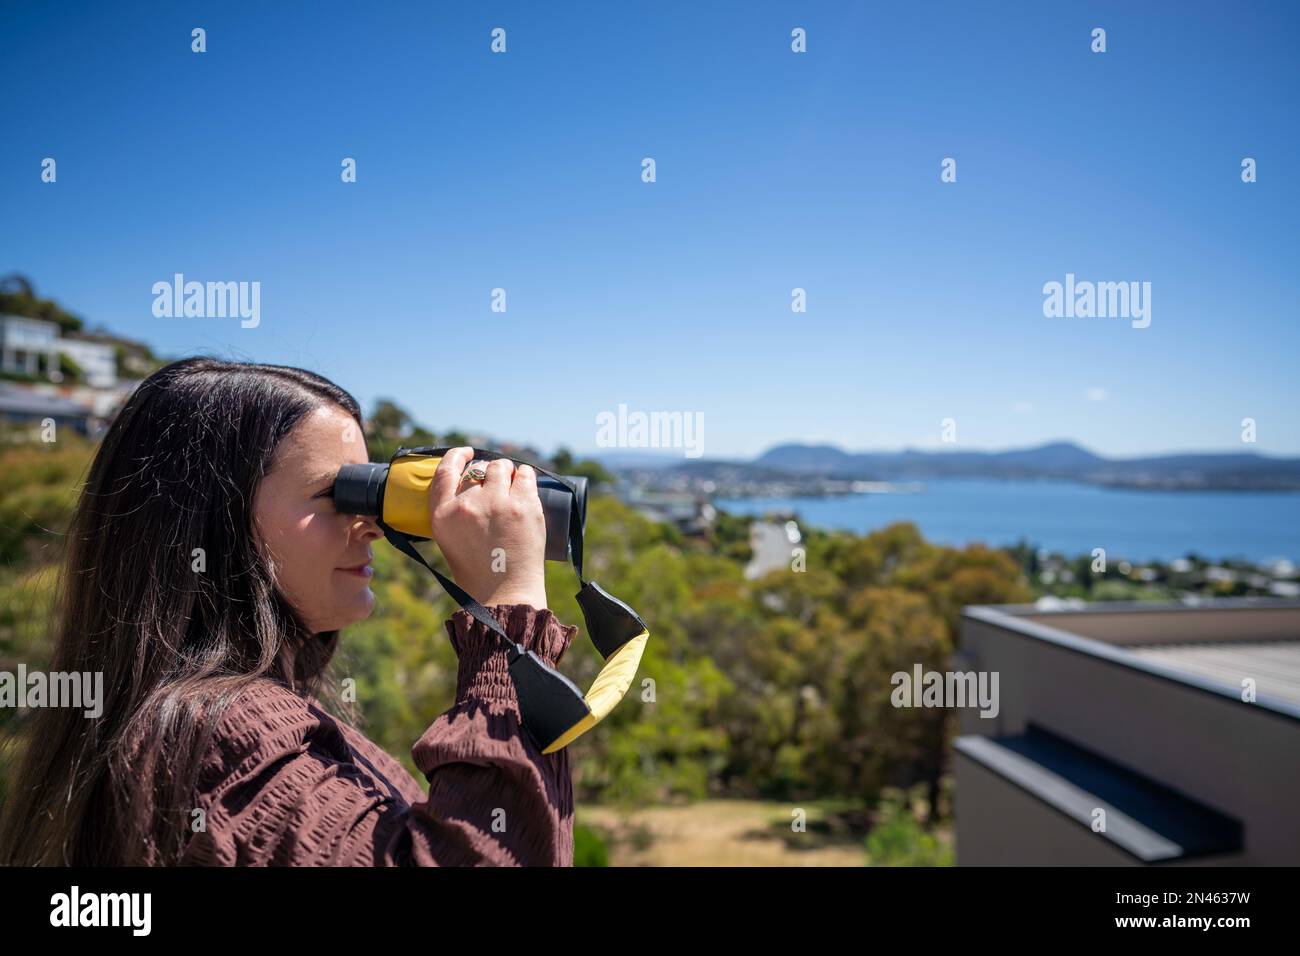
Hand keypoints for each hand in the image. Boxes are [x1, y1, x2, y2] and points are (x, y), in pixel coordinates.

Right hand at [427, 447, 547, 609]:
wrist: (505, 593)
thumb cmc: (478, 571)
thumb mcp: (449, 540)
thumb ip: (454, 512)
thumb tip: (471, 484)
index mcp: (443, 515)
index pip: (445, 470)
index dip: (457, 456)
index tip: (467, 452)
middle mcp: (468, 505)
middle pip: (478, 469)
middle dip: (487, 473)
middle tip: (495, 487)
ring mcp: (497, 503)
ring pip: (501, 467)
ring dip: (506, 472)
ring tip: (511, 487)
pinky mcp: (525, 505)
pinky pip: (525, 473)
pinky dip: (525, 476)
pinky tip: (524, 483)